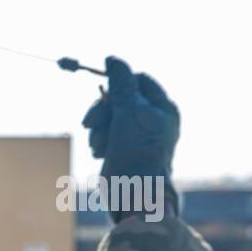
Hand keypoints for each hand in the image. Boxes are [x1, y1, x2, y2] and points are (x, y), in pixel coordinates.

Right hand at [81, 56, 179, 219]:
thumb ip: (120, 84)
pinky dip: (100, 141)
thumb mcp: (128, 111)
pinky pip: (106, 135)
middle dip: (102, 111)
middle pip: (119, 99)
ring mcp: (137, 136)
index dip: (118, 83)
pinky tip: (100, 153)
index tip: (102, 90)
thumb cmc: (137, 151)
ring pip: (109, 118)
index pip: (138, 80)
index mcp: (163, 108)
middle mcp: (152, 120)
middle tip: (89, 122)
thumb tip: (112, 58)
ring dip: (99, 129)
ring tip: (99, 146)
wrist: (134, 192)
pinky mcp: (123, 150)